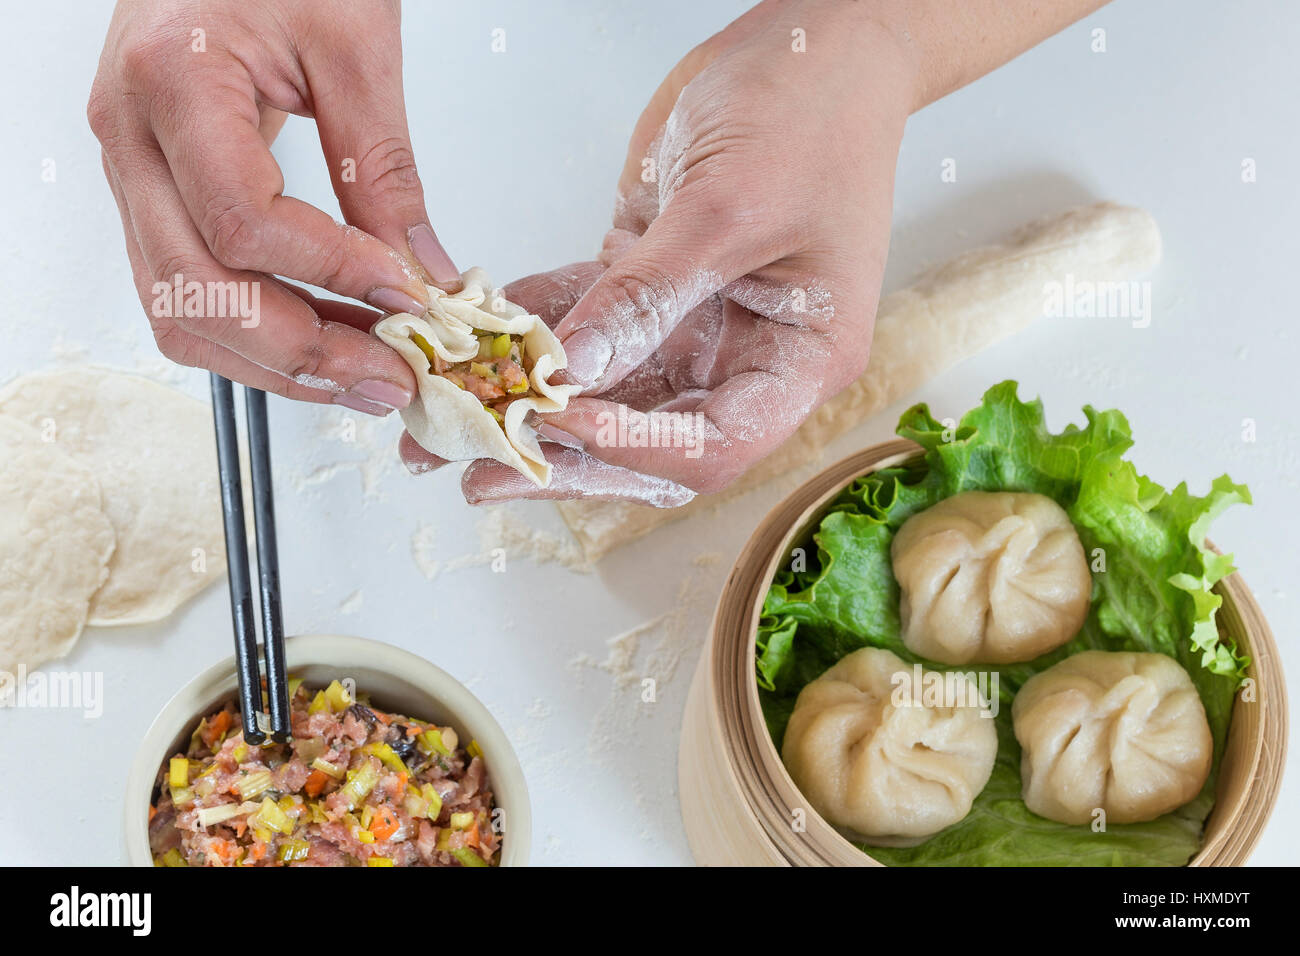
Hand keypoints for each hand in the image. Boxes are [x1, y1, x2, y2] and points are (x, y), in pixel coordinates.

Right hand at [88, 0, 458, 414]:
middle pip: (196, 289)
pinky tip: (323, 346)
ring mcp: (131, 171)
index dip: (331, 272)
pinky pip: (186, 292)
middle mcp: (130, 137)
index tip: (407, 296)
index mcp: (173, 80)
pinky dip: (254, 335)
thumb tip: (423, 272)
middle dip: (301, 351)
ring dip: (275, 363)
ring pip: (179, 309)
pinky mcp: (151, 194)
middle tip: (390, 377)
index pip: (243, 219)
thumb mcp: (353, 44)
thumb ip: (383, 165)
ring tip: (363, 380)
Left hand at [402, 0, 912, 500]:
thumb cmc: (806, 115)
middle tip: (480, 469)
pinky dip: (533, 330)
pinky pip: (586, 321)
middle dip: (565, 455)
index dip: (634, 450)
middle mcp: (747, 356)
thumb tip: (572, 373)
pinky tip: (476, 341)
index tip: (559, 424)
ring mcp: (698, 322)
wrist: (810, 40)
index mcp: (799, 360)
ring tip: (454, 417)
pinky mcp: (653, 281)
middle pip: (650, 436)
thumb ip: (646, 297)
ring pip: (608, 390)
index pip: (714, 443)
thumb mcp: (724, 210)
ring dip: (534, 404)